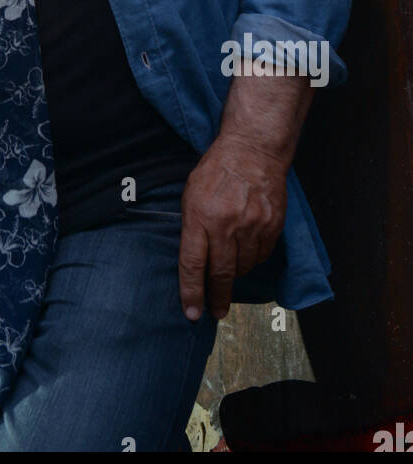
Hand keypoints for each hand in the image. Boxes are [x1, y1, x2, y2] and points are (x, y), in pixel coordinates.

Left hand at [178, 132, 287, 321]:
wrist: (253, 150)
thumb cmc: (216, 170)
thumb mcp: (191, 194)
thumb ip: (192, 227)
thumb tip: (195, 262)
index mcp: (200, 215)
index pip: (192, 264)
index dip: (191, 292)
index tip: (192, 313)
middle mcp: (226, 224)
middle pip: (220, 273)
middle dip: (216, 297)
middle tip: (215, 312)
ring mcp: (252, 226)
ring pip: (243, 267)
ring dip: (234, 275)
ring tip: (229, 271)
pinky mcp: (272, 226)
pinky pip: (261, 256)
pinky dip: (252, 261)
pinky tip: (246, 254)